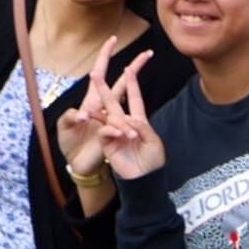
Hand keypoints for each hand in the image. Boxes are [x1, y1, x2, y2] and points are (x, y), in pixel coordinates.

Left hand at [57, 37, 151, 177]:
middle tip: (148, 53)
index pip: (100, 73)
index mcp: (91, 101)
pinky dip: (129, 125)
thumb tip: (80, 115)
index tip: (112, 40)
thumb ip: (69, 119)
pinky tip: (130, 130)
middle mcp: (106, 106)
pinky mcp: (119, 131)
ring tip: (150, 82)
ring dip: (138, 87)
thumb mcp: (64, 130)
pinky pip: (126, 124)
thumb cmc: (70, 146)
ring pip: (130, 98)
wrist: (80, 165)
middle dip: (136, 66)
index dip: (105, 56)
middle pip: (123, 81)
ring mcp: (115, 117)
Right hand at [92, 54, 165, 179]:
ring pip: (106, 115)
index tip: (129, 69)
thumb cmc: (152, 160)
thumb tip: (128, 119)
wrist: (144, 179)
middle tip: (94, 73)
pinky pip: (105, 132)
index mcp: (138, 121)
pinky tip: (120, 132)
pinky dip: (111, 129)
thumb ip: (142, 128)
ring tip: (97, 96)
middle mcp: (124, 124)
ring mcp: (114, 133)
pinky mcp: (107, 144)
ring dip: (105, 107)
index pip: (134, 99)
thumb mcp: (153, 141)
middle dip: (104, 88)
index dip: (132, 84)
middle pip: (113, 102)